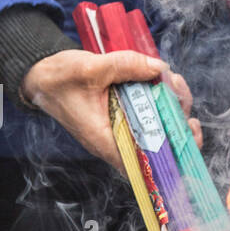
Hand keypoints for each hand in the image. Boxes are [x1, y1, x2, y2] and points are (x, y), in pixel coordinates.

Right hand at [21, 51, 201, 172]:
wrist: (41, 74)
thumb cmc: (58, 78)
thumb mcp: (90, 68)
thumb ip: (125, 66)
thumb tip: (159, 68)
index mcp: (106, 141)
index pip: (144, 164)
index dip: (172, 156)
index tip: (188, 136)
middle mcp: (117, 139)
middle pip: (159, 143)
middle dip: (178, 120)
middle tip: (178, 92)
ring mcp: (122, 127)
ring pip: (158, 125)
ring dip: (171, 104)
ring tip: (171, 79)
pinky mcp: (124, 114)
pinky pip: (149, 112)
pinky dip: (160, 98)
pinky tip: (163, 79)